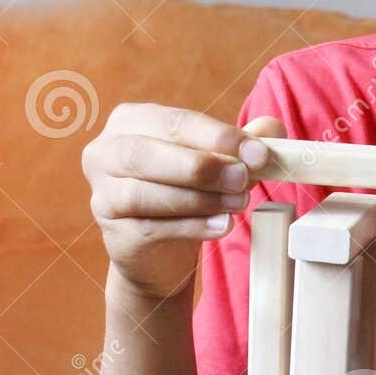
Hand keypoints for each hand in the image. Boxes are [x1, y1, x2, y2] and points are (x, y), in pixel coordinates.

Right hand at [82, 104, 285, 301]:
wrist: (161, 252)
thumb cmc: (185, 193)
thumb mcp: (215, 162)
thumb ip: (241, 143)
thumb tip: (272, 128)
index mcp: (129, 121)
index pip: (174, 122)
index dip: (218, 136)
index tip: (257, 153)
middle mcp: (105, 153)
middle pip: (146, 154)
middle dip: (202, 166)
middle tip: (243, 177)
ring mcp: (103, 195)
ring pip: (145, 193)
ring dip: (199, 198)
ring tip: (238, 203)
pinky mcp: (114, 233)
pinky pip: (151, 227)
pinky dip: (191, 226)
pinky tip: (220, 225)